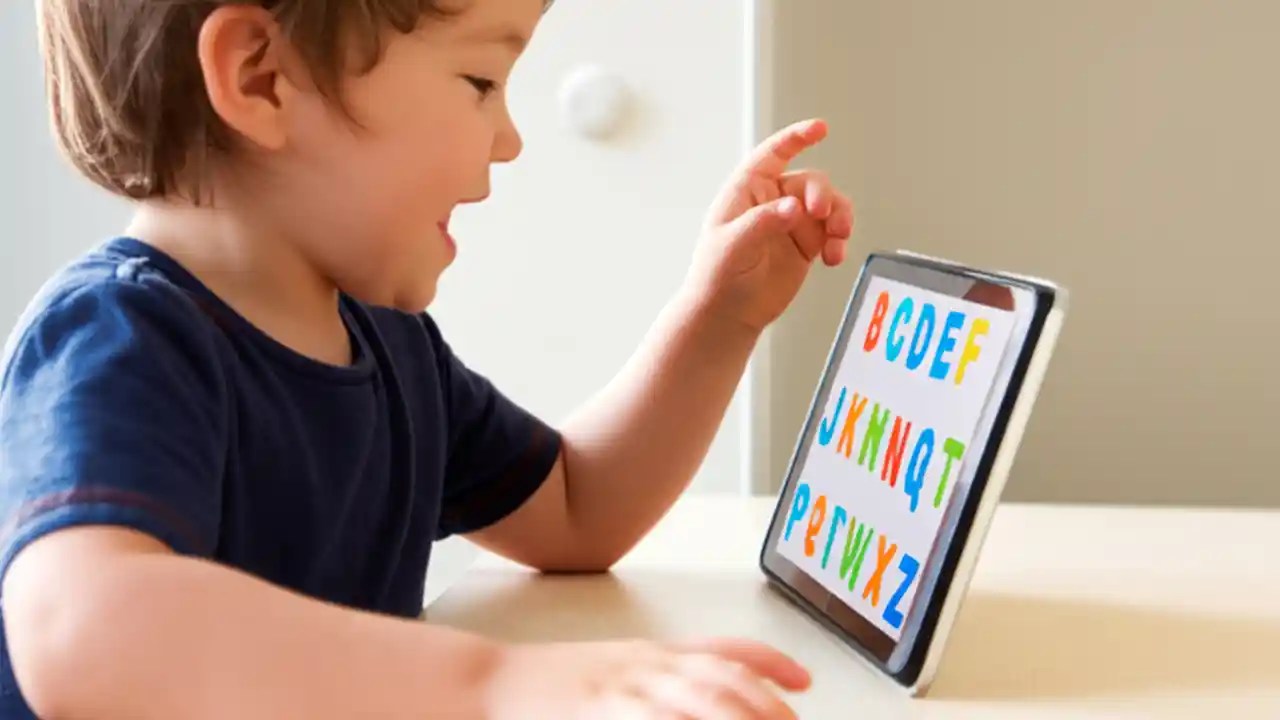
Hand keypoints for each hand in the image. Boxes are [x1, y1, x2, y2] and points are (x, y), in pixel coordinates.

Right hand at [482, 636, 811, 718]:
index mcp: (654, 654)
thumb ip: (667, 676)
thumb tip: (717, 695)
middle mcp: (646, 667)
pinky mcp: (599, 710)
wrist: (495, 682)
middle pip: (721, 680)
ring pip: (697, 701)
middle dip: (765, 706)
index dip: (770, 662)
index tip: (805, 682)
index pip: (725, 651)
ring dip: (736, 717)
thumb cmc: (558, 683)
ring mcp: (623, 691)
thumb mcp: (620, 668)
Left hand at [687, 118, 854, 335]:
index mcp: (746, 191)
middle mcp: (771, 202)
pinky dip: (839, 242)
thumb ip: (763, 223)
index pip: (773, 154)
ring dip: (839, 218)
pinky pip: (832, 233)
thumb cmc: (716, 278)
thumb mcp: (733, 246)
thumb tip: (793, 207)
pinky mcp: (806, 246)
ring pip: (828, 206)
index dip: (796, 138)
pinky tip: (834, 257)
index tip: (820, 129)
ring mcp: (790, 224)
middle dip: (823, 196)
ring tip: (838, 239)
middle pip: (810, 183)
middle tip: (823, 215)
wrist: (726, 316)